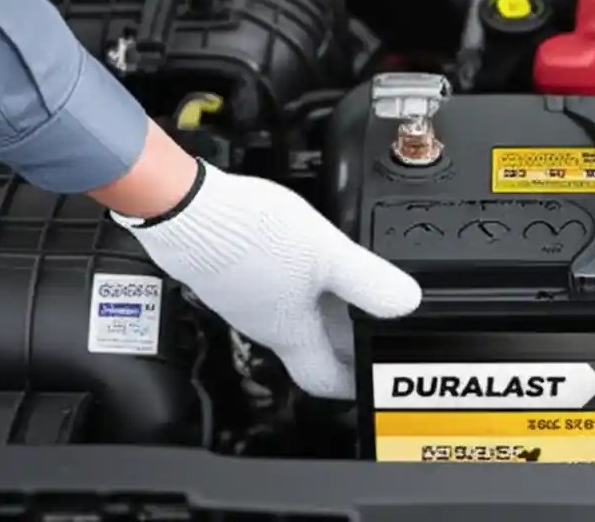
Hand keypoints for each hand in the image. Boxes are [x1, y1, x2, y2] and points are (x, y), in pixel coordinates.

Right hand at [112, 161, 420, 398]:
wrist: (187, 209)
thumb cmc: (247, 236)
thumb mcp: (327, 254)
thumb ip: (369, 280)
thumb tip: (408, 304)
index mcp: (292, 332)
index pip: (326, 380)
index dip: (354, 385)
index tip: (375, 379)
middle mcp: (267, 324)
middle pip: (315, 349)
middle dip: (348, 343)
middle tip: (377, 330)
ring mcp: (249, 300)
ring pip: (296, 319)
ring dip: (329, 313)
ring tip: (356, 296)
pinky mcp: (237, 275)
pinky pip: (278, 293)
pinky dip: (305, 287)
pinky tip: (314, 265)